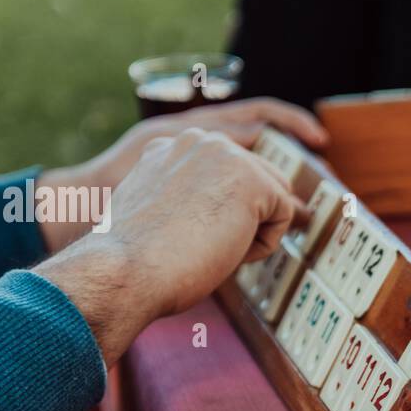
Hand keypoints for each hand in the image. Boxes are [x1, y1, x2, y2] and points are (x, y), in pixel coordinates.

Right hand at [36, 97, 326, 252]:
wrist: (125, 270)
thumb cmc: (135, 259)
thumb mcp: (159, 213)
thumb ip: (187, 199)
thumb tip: (221, 214)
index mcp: (170, 147)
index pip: (223, 175)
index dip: (221, 214)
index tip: (199, 237)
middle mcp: (198, 140)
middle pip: (255, 180)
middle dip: (244, 220)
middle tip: (210, 248)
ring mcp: (227, 155)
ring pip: (272, 197)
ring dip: (252, 232)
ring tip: (213, 250)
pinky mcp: (252, 180)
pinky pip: (284, 216)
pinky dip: (262, 245)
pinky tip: (226, 251)